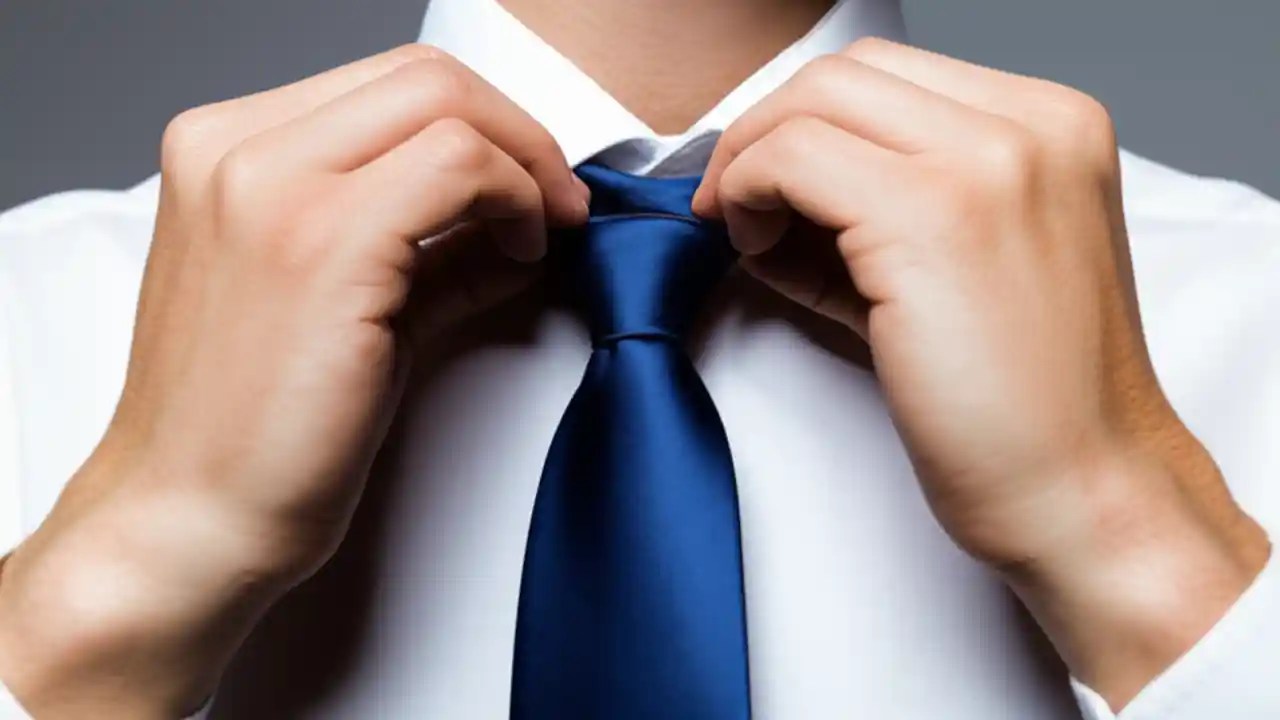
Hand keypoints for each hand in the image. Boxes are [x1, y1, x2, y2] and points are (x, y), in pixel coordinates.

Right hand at [0, 45, 586, 718]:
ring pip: (447, 106)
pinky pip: (459, 167)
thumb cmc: (252, 427)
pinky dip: (515, 199)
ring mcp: (271, 188)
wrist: (189, 521)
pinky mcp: (322, 245)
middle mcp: (236, 149)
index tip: (529, 179)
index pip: (390, 81)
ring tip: (544, 229)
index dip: (485, 122)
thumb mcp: (336, 299)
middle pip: (425, 77)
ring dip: (524, 163)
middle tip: (557, 199)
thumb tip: (511, 219)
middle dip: (517, 131)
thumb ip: (421, 244)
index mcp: (223, 148)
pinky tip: (524, 252)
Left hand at [694, 38, 1268, 707]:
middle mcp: (1032, 125)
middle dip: (765, 131)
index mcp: (1053, 125)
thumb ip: (881, 205)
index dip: (804, 121)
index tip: (765, 182)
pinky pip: (791, 158)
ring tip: (746, 233)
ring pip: (813, 102)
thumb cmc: (1021, 403)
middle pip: (844, 72)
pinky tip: (755, 252)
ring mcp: (988, 163)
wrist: (1083, 494)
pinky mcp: (933, 219)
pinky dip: (748, 193)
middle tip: (732, 203)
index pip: (887, 72)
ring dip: (750, 160)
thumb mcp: (960, 268)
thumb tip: (768, 183)